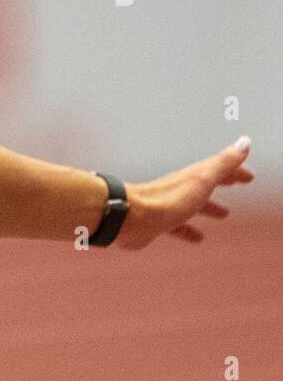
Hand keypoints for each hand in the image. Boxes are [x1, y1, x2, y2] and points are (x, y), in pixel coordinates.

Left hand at [117, 136, 253, 248]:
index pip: (218, 168)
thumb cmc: (168, 200)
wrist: (131, 218)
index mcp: (192, 177)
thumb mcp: (202, 180)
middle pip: (205, 183)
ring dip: (208, 207)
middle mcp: (180, 189)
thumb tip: (245, 142)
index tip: (249, 175)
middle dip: (222, 182)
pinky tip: (197, 238)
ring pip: (192, 205)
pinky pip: (177, 226)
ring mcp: (168, 206)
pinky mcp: (157, 223)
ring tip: (223, 214)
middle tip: (237, 184)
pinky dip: (189, 230)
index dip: (235, 170)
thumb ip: (223, 163)